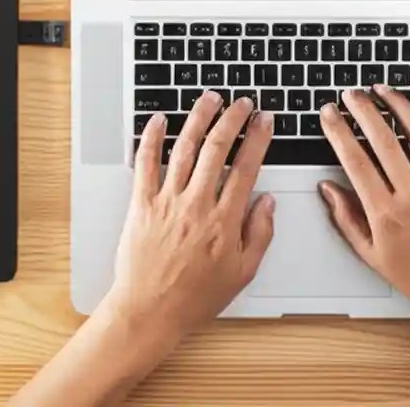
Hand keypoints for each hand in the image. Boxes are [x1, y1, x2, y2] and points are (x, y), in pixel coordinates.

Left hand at [104, 92, 275, 344]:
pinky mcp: (141, 204)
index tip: (265, 121)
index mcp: (224, 221)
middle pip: (217, 148)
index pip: (246, 167)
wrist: (150, 311)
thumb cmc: (194, 298)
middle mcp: (196, 205)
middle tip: (242, 103)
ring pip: (185, 148)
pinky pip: (145, 164)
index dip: (258, 139)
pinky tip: (159, 120)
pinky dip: (152, 138)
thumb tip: (268, 202)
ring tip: (210, 99)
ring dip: (199, 118)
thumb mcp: (243, 272)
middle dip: (233, 119)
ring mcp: (166, 202)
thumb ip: (260, 234)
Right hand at [317, 85, 409, 316]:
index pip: (354, 160)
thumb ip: (347, 219)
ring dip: (397, 105)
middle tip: (350, 94)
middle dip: (362, 110)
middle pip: (382, 138)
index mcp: (386, 212)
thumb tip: (328, 189)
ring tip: (382, 89)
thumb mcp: (372, 255)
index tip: (329, 114)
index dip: (338, 131)